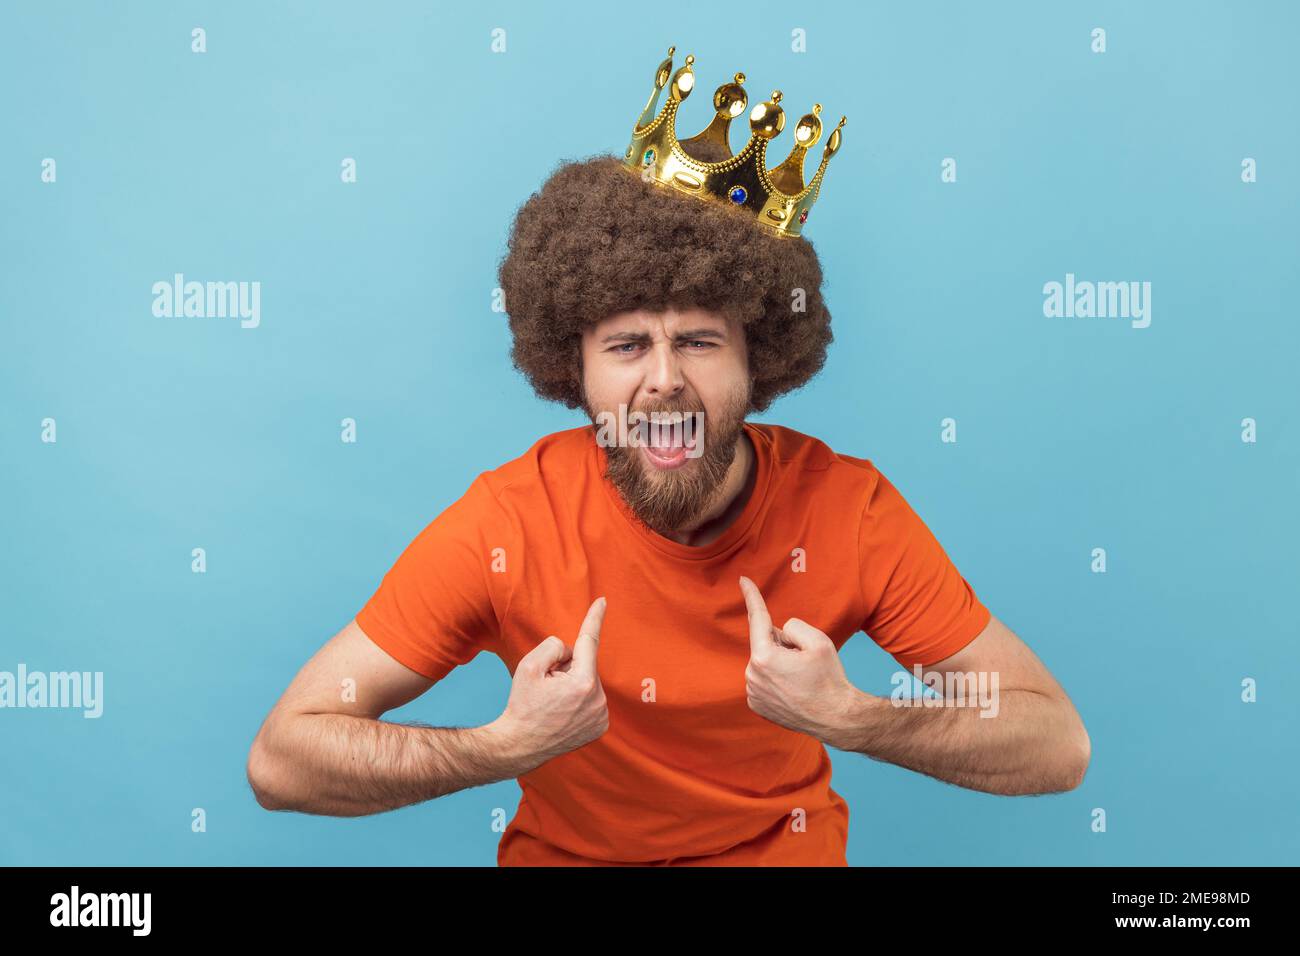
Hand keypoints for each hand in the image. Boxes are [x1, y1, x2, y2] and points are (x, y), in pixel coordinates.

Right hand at [495, 597, 609, 769]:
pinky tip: (563, 714)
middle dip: (567, 668)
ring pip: (588, 682)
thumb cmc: (522, 705)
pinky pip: (591, 700)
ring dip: (572, 686)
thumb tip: (571, 650)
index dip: (595, 617)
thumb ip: (553, 646)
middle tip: (546, 689)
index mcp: (583, 682)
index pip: (590, 641)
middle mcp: (598, 699)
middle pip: (584, 665)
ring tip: (552, 704)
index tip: (603, 601)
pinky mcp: (601, 726)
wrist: (520, 745)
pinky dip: (579, 701)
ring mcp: (601, 715)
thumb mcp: (529, 666)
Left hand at [739, 576, 858, 745]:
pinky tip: (794, 690)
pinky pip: (764, 679)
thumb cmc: (829, 679)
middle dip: (783, 645)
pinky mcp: (756, 704)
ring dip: (780, 663)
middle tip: (805, 663)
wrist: (836, 718)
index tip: (743, 580)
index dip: (751, 596)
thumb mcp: (819, 641)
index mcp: (764, 657)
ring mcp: (753, 692)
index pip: (757, 618)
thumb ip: (794, 626)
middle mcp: (752, 675)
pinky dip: (776, 679)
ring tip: (802, 680)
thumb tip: (779, 632)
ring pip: (765, 662)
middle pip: (766, 643)